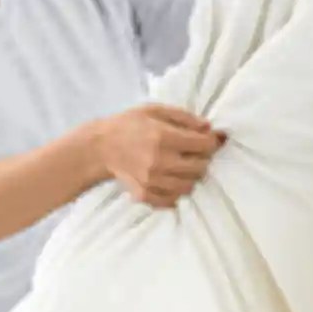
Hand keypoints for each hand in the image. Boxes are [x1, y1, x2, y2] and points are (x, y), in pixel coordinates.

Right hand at [93, 104, 225, 207]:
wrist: (101, 147)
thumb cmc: (129, 125)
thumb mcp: (155, 111)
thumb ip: (184, 117)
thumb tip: (209, 128)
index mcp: (164, 137)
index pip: (204, 145)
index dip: (211, 142)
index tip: (207, 140)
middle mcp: (160, 161)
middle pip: (200, 167)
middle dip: (203, 159)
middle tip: (195, 153)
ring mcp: (152, 181)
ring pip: (189, 186)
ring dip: (191, 177)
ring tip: (183, 167)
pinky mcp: (145, 194)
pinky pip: (172, 200)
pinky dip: (177, 192)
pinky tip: (172, 180)